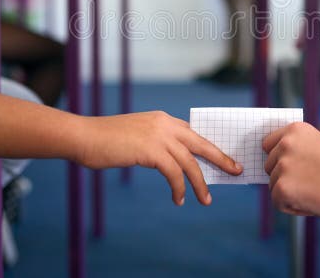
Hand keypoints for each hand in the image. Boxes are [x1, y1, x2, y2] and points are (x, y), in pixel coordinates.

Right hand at [82, 111, 241, 205]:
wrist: (83, 136)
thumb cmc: (105, 140)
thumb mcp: (136, 137)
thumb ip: (154, 144)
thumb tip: (171, 162)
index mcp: (162, 119)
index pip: (193, 133)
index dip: (208, 148)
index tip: (222, 158)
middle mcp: (164, 124)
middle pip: (202, 143)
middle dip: (221, 158)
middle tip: (236, 170)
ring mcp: (158, 136)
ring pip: (190, 162)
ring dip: (200, 183)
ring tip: (205, 200)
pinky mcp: (151, 150)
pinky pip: (174, 173)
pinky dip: (179, 188)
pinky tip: (178, 199)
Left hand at [263, 122, 319, 219]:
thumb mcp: (317, 148)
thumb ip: (296, 153)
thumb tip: (275, 169)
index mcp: (294, 130)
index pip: (268, 146)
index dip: (281, 160)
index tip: (299, 168)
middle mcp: (285, 144)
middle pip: (270, 168)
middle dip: (287, 179)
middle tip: (315, 182)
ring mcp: (283, 165)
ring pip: (274, 187)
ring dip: (292, 194)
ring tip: (318, 191)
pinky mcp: (283, 187)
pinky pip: (279, 203)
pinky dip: (295, 208)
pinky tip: (315, 201)